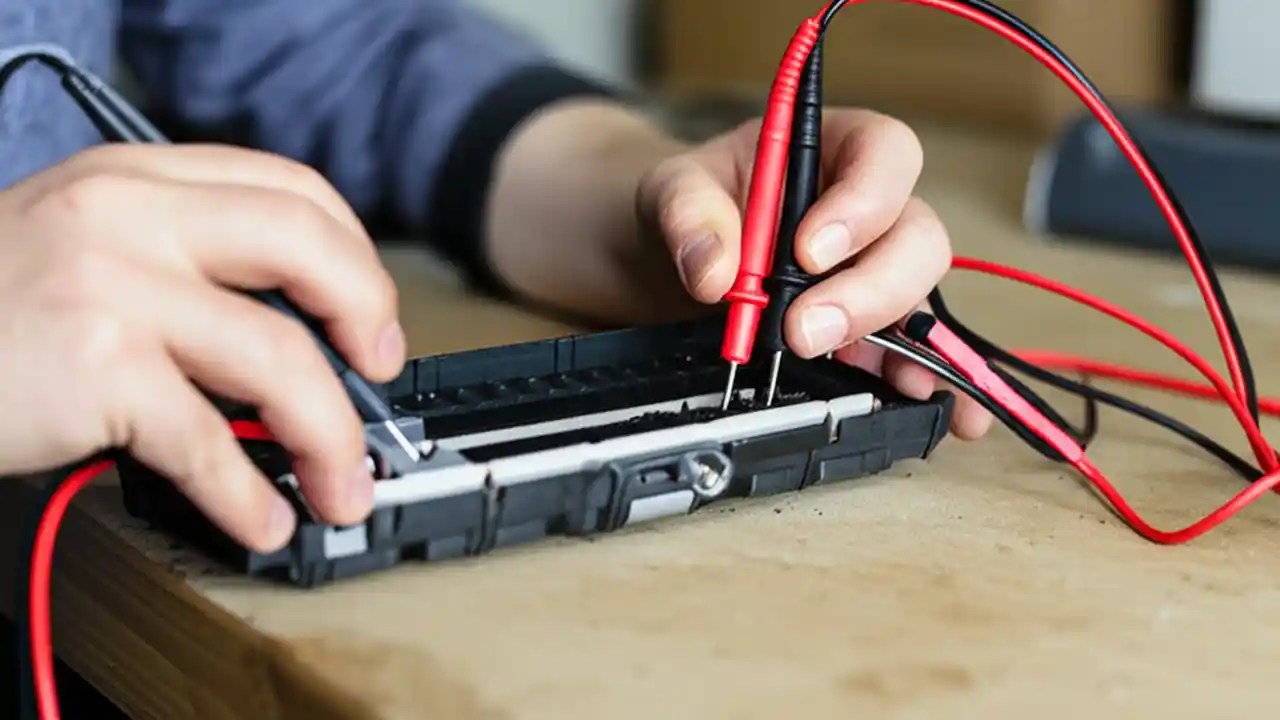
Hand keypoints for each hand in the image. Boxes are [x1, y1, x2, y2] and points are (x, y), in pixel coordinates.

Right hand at [0, 144, 404, 551]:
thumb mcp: (82, 247)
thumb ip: (180, 263)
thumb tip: (297, 338)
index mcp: (137, 180)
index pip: (290, 190)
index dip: (353, 258)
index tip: (370, 318)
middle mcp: (127, 215)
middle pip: (306, 248)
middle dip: (370, 318)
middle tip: (380, 379)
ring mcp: (109, 284)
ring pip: (277, 356)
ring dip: (329, 436)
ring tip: (340, 488)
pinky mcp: (90, 363)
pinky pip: (205, 438)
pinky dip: (246, 491)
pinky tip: (261, 518)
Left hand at [636, 109, 991, 439]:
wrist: (669, 257)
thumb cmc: (690, 205)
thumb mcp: (672, 190)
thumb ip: (689, 214)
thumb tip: (716, 271)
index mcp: (835, 148)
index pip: (885, 155)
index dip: (864, 203)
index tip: (808, 253)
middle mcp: (871, 208)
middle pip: (915, 238)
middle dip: (869, 291)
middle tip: (806, 331)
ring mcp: (875, 270)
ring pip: (918, 299)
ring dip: (892, 342)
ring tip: (864, 374)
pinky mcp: (868, 326)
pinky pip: (910, 351)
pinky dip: (921, 377)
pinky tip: (930, 407)